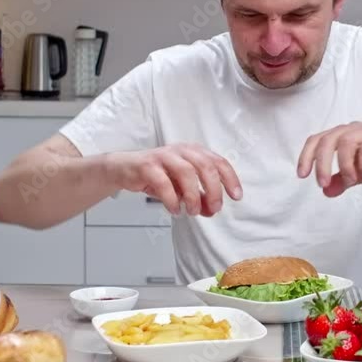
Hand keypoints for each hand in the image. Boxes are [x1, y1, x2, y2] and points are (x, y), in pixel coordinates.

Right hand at [104, 144, 242, 215]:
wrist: (125, 170)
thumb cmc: (158, 176)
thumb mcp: (182, 189)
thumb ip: (199, 198)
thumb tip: (213, 210)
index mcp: (194, 152)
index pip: (219, 162)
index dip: (230, 179)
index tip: (236, 196)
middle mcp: (181, 151)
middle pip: (205, 165)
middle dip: (213, 189)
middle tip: (215, 208)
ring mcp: (164, 156)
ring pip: (186, 172)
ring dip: (193, 195)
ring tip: (192, 211)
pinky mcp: (147, 165)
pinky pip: (163, 182)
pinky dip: (171, 198)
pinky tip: (174, 209)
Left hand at [297, 122, 361, 196]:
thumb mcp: (358, 174)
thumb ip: (341, 181)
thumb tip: (326, 192)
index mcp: (342, 135)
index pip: (317, 140)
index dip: (306, 156)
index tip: (302, 175)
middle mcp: (352, 130)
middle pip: (327, 140)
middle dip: (321, 163)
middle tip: (322, 184)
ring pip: (345, 143)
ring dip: (344, 166)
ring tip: (352, 180)